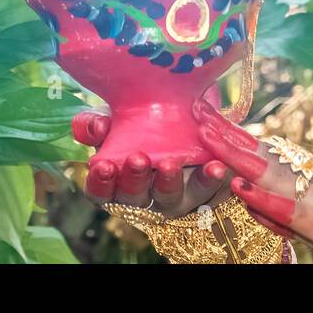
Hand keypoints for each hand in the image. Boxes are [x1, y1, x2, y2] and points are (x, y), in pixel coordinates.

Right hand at [73, 99, 229, 219]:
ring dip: (168, 182)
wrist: (187, 114)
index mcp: (116, 180)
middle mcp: (142, 196)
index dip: (100, 182)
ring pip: (168, 198)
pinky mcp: (203, 194)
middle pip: (133, 198)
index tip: (103, 165)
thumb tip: (98, 126)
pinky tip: (215, 166)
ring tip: (171, 163)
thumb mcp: (119, 118)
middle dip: (134, 180)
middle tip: (138, 159)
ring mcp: (173, 198)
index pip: (100, 191)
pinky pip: (208, 193)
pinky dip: (210, 180)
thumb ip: (100, 123)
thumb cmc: (143, 122)